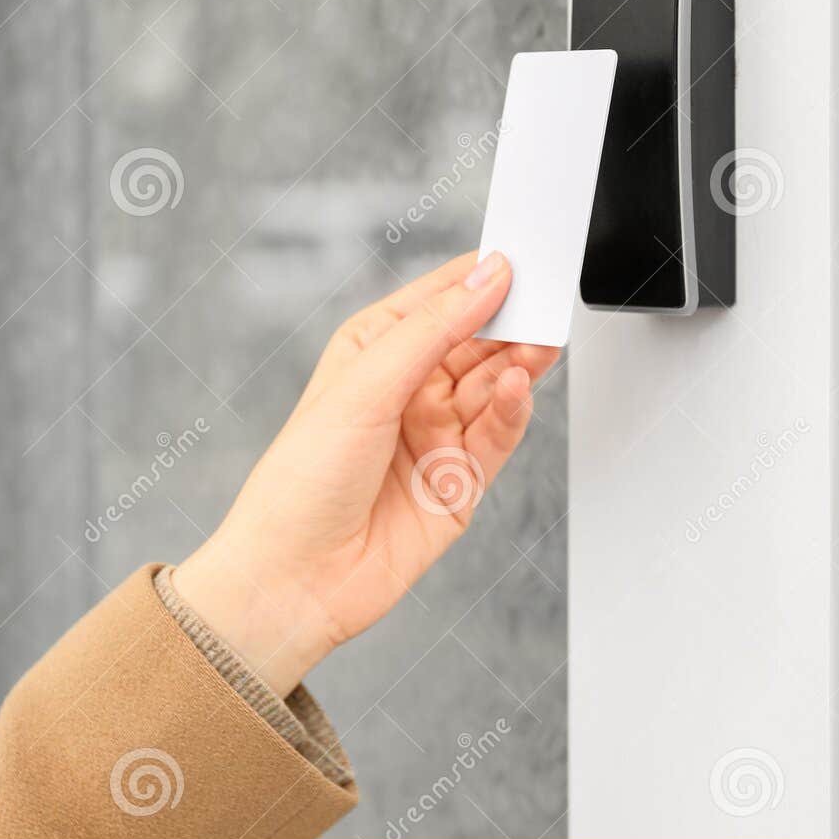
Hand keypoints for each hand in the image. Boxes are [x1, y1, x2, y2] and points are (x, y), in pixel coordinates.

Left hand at [173, 251, 556, 693]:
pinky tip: (520, 389)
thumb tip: (485, 279)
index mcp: (374, 352)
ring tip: (539, 345)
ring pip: (495, 385)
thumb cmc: (300, 482)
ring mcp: (436, 435)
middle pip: (476, 341)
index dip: (478, 278)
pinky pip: (500, 434)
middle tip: (544, 303)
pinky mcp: (461, 482)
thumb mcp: (365, 385)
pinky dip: (515, 410)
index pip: (439, 299)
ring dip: (519, 363)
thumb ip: (434, 329)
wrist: (294, 579)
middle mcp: (407, 390)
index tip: (518, 259)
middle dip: (510, 320)